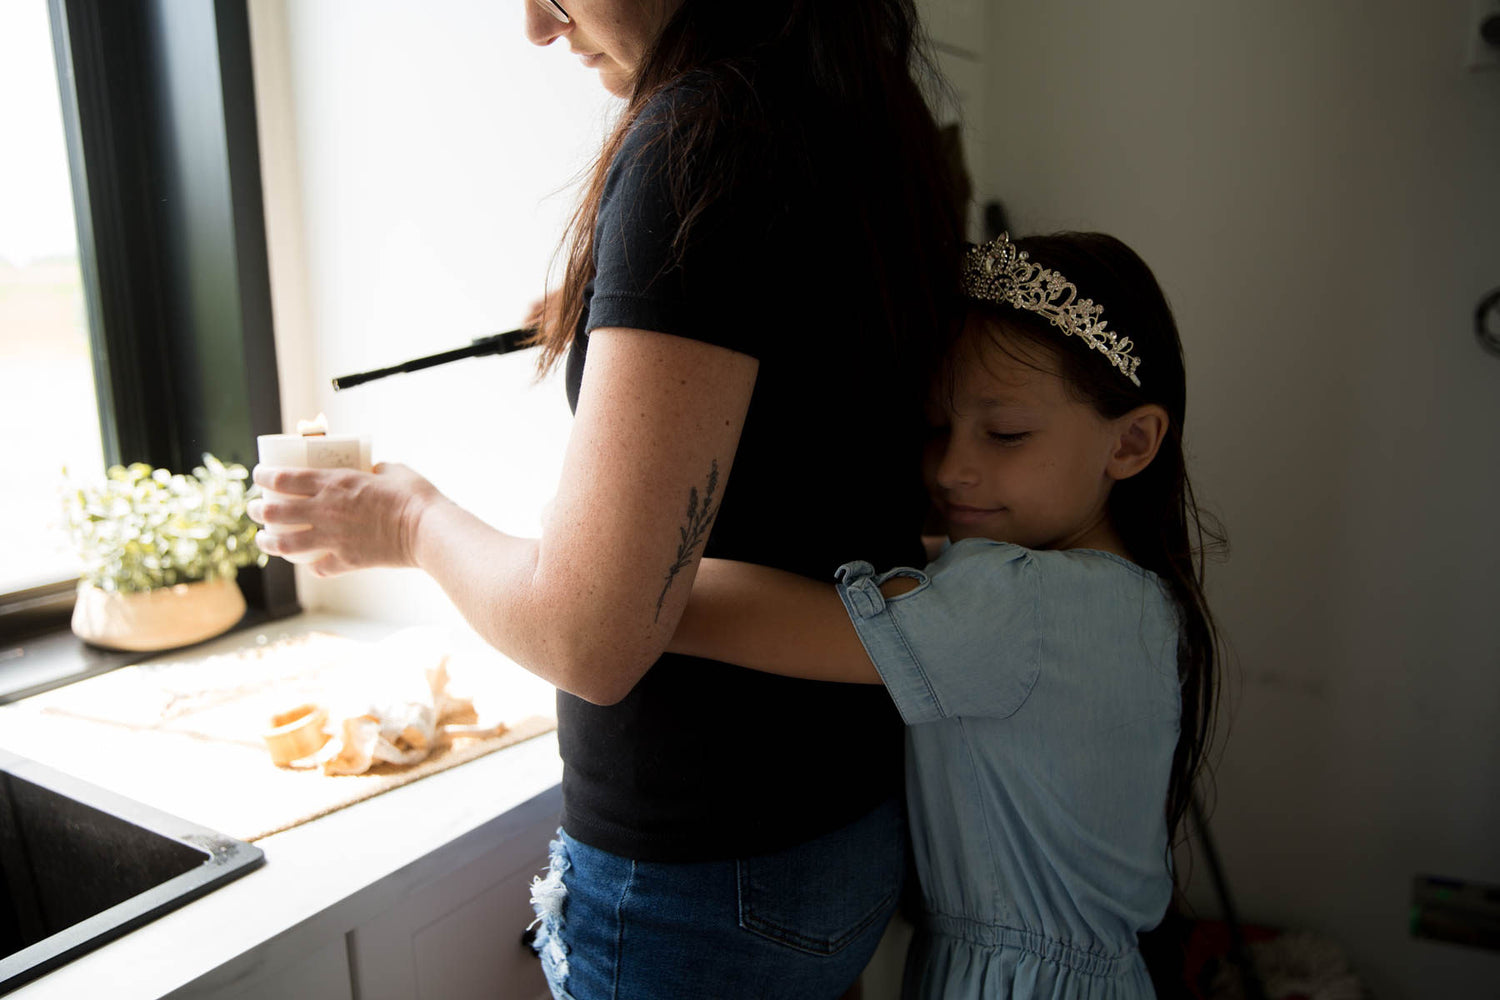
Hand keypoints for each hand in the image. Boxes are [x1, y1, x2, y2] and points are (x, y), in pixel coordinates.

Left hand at [248, 462, 445, 576]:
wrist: (428, 531)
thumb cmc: (414, 496)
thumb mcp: (392, 470)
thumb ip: (375, 469)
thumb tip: (371, 470)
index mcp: (334, 483)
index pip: (284, 479)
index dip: (264, 476)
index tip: (258, 475)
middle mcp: (325, 511)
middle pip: (275, 512)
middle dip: (257, 510)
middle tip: (254, 509)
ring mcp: (333, 538)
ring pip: (285, 544)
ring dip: (269, 542)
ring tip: (264, 540)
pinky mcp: (347, 561)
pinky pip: (319, 566)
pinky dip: (312, 564)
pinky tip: (312, 562)